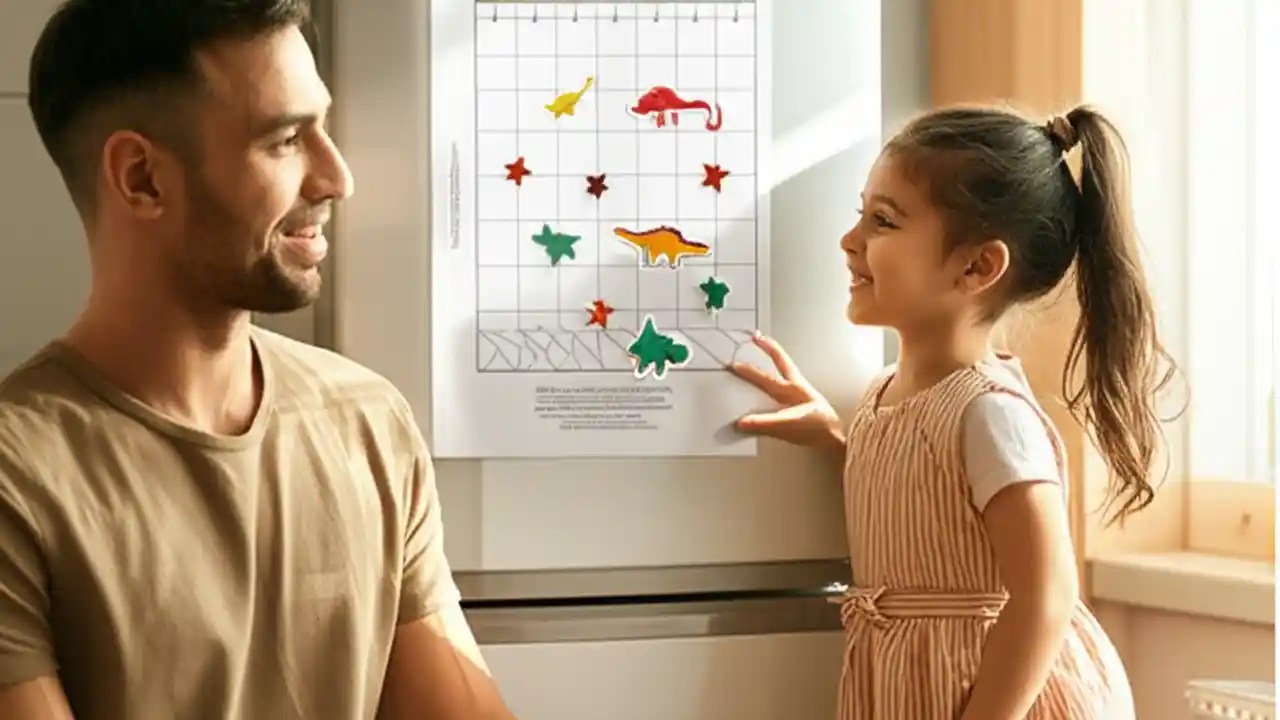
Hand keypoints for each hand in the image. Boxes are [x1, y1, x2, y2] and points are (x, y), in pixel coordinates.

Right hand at [728, 332, 845, 453]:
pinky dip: (783, 377)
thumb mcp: (787, 426)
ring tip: (768, 352)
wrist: (838, 437)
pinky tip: (779, 386)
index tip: (734, 365)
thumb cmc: (819, 429)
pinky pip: (791, 383)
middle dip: (768, 347)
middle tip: (757, 337)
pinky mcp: (807, 402)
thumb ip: (763, 424)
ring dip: (777, 359)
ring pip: (787, 370)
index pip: (764, 376)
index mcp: (791, 390)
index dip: (748, 371)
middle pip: (781, 360)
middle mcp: (797, 387)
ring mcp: (803, 393)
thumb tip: (742, 422)